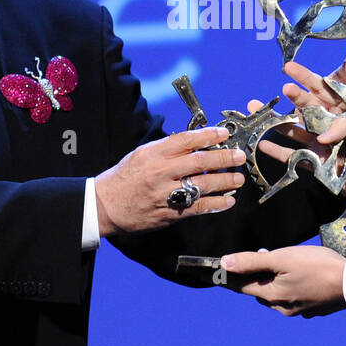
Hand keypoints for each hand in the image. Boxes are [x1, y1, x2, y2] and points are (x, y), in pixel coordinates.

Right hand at [95, 127, 245, 236]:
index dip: (208, 135)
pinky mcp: (169, 212)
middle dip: (223, 158)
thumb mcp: (142, 154)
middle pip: (199, 161)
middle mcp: (161, 171)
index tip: (224, 134)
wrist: (106, 204)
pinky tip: (227, 201)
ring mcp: (165, 193)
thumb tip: (196, 141)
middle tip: (239, 156)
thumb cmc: (126, 177)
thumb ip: (167, 148)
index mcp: (154, 153)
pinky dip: (215, 204)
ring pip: (202, 184)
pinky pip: (197, 207)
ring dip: (224, 181)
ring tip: (238, 179)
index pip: (186, 140)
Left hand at [221, 245, 345, 316]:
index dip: (229, 276)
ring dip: (275, 281)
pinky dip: (292, 286)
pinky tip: (302, 275)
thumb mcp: (283, 258)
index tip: (217, 272)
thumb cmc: (318, 267)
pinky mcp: (313, 307)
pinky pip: (294, 297)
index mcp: (272, 296)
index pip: (242, 286)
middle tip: (258, 258)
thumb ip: (253, 261)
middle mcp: (282, 307)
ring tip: (282, 264)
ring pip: (278, 294)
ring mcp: (299, 309)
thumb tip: (225, 263)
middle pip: (260, 290)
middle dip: (256, 276)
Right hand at [251, 45, 345, 192]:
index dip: (306, 78)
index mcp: (344, 112)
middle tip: (281, 86)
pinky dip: (278, 153)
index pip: (323, 90)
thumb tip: (322, 138)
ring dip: (276, 121)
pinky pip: (294, 158)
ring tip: (255, 110)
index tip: (290, 67)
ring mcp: (321, 145)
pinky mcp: (317, 165)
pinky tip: (261, 144)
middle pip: (305, 108)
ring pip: (294, 130)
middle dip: (293, 96)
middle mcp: (330, 126)